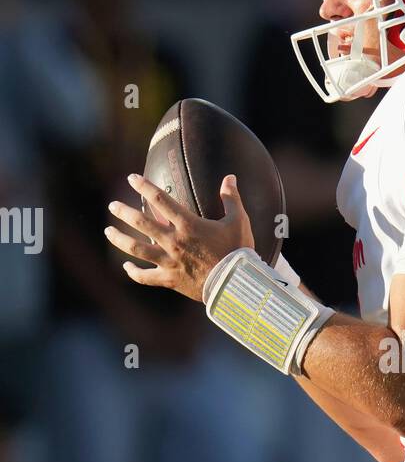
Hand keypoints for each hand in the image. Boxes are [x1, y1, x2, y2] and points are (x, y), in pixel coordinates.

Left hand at [105, 173, 254, 301]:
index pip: (160, 200)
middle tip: (112, 205)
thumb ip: (231, 198)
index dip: (143, 186)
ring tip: (108, 231)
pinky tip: (126, 266)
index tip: (131, 177)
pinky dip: (133, 272)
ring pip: (136, 249)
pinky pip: (145, 277)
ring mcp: (169, 261)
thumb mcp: (239, 221)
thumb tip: (230, 177)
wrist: (237, 284)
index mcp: (188, 225)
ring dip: (119, 239)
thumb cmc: (239, 251)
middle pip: (141, 223)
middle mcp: (174, 241)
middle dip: (123, 212)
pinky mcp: (170, 280)